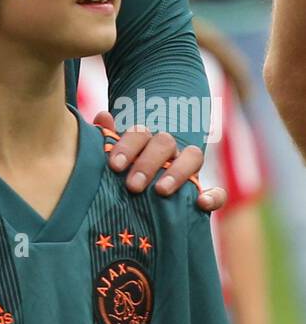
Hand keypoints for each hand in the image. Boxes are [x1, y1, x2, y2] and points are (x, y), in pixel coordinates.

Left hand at [93, 110, 227, 211]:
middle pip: (165, 143)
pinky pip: (217, 192)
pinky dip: (214, 196)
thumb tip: (104, 117)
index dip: (128, 145)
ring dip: (178, 172)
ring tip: (161, 190)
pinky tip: (201, 203)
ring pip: (193, 157)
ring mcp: (189, 170)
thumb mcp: (114, 160)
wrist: (143, 206)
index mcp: (146, 140)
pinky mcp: (204, 195)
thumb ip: (108, 138)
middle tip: (132, 185)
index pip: (140, 133)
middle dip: (148, 163)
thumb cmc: (124, 176)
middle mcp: (170, 151)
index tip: (114, 165)